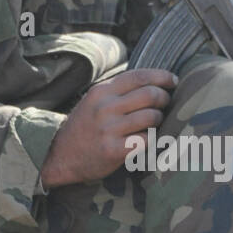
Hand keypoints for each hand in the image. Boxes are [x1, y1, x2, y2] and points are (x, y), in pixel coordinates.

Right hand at [40, 68, 177, 186]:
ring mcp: (108, 129)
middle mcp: (105, 108)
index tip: (173, 81)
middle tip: (166, 104)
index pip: (139, 76)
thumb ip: (118, 90)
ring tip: (154, 124)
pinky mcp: (113, 150)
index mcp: (102, 91)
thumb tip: (153, 82)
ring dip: (158, 120)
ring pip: (151, 117)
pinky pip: (145, 140)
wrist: (60, 156)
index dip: (161, 77)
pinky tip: (146, 140)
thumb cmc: (85, 127)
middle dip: (164, 98)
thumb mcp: (94, 101)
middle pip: (150, 95)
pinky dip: (151, 139)